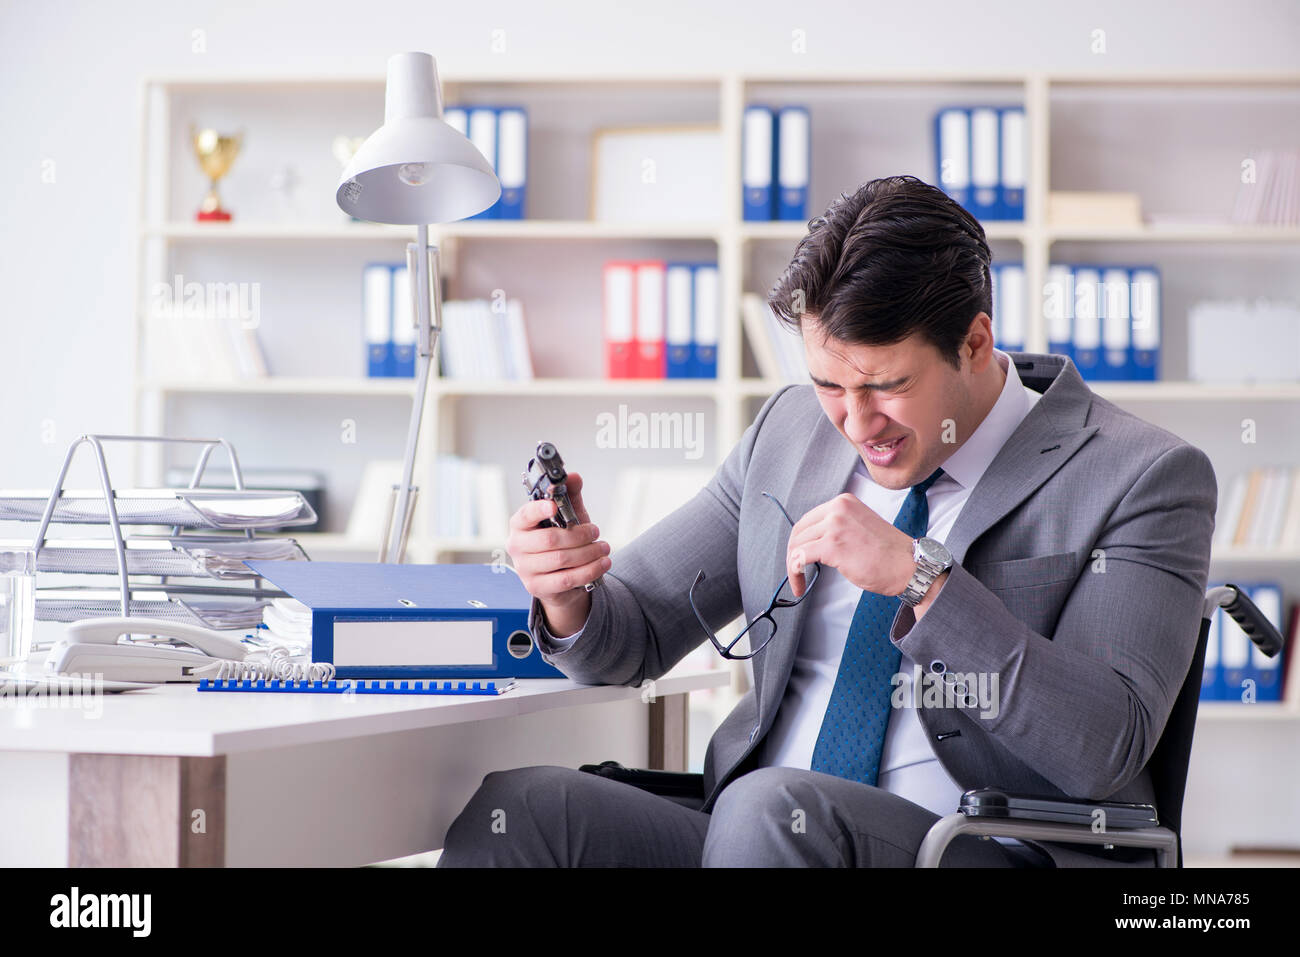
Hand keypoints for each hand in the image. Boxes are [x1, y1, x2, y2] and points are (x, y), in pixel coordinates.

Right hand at [506, 472, 610, 635]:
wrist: (559, 579)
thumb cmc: (561, 543)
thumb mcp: (568, 517)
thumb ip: (570, 496)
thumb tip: (574, 476)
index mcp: (520, 524)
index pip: (526, 514)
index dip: (539, 509)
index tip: (554, 504)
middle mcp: (517, 546)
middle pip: (550, 539)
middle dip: (579, 535)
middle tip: (596, 532)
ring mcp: (525, 569)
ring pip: (561, 559)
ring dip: (589, 553)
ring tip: (604, 548)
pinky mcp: (537, 587)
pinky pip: (567, 579)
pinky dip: (589, 570)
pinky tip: (602, 563)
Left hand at [784, 493, 915, 598]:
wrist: (909, 566)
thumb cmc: (888, 553)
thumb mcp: (859, 526)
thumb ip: (837, 527)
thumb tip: (813, 541)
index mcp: (844, 502)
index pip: (809, 519)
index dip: (800, 540)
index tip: (800, 555)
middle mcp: (838, 508)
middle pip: (799, 530)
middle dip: (793, 553)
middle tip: (795, 571)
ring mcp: (835, 525)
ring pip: (797, 545)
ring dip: (793, 566)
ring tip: (799, 581)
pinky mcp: (833, 545)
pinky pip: (800, 557)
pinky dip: (795, 571)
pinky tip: (800, 582)